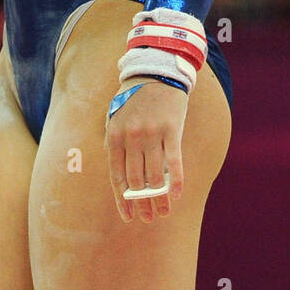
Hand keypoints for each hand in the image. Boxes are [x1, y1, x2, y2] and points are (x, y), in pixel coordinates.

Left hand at [104, 77, 186, 224]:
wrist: (156, 71)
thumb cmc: (134, 98)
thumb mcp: (115, 117)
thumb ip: (113, 143)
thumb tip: (117, 174)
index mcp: (114, 136)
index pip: (117, 176)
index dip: (123, 199)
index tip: (129, 216)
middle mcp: (131, 137)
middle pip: (137, 180)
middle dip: (142, 203)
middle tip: (149, 217)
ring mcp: (151, 134)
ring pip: (155, 175)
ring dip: (159, 198)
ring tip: (163, 212)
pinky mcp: (171, 129)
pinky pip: (174, 162)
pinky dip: (175, 181)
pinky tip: (176, 195)